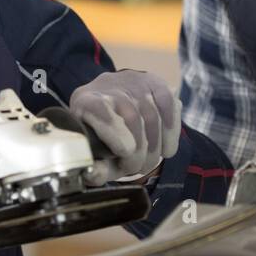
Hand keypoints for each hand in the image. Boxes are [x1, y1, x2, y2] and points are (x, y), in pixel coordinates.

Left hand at [69, 70, 180, 184]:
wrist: (113, 106)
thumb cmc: (103, 138)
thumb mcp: (95, 154)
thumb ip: (95, 167)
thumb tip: (94, 174)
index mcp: (85, 101)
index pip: (98, 108)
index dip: (114, 131)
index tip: (126, 152)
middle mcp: (109, 85)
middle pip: (131, 116)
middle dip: (139, 150)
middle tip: (137, 168)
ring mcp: (133, 81)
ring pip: (151, 114)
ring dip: (155, 146)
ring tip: (149, 162)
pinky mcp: (155, 82)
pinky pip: (168, 104)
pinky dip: (171, 131)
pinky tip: (167, 149)